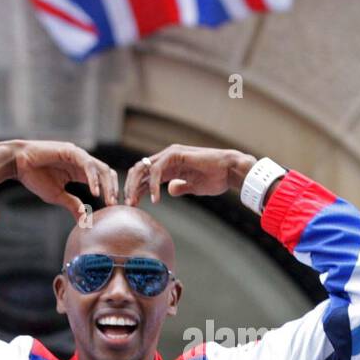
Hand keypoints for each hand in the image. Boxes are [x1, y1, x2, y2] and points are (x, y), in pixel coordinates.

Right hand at [0, 140, 119, 217]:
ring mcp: (78, 155)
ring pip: (101, 169)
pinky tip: (95, 192)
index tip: (112, 210)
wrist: (17, 164)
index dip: (109, 194)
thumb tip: (84, 220)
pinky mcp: (71, 150)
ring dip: (107, 185)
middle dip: (113, 190)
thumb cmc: (35, 177)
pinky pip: (88, 165)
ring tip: (108, 201)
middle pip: (106, 174)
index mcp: (80, 172)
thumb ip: (73, 205)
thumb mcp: (57, 195)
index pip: (102, 181)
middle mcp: (82, 162)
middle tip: (114, 206)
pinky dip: (93, 179)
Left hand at [124, 144, 255, 205]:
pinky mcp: (176, 154)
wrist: (230, 172)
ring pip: (144, 168)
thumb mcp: (194, 187)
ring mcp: (170, 154)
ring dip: (137, 186)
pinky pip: (157, 170)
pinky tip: (155, 199)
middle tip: (128, 204)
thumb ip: (180, 188)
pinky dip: (153, 185)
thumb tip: (170, 191)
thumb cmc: (216, 179)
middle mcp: (167, 158)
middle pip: (140, 171)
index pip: (145, 177)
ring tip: (135, 202)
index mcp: (170, 166)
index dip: (137, 190)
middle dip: (131, 187)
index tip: (132, 205)